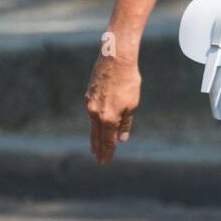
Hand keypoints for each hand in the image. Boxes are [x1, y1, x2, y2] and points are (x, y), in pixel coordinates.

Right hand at [84, 50, 141, 164]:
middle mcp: (95, 112)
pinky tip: (96, 124)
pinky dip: (93, 122)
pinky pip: (91, 112)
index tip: (105, 162)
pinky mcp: (88, 94)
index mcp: (108, 117)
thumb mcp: (132, 104)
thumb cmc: (128, 81)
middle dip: (98, 149)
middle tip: (98, 160)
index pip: (107, 140)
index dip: (107, 152)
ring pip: (92, 124)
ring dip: (94, 137)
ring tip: (95, 147)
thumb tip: (122, 139)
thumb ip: (125, 123)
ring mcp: (89, 103)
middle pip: (96, 136)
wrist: (115, 58)